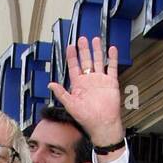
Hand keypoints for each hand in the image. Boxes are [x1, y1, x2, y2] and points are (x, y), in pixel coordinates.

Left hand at [49, 36, 123, 151]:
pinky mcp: (111, 82)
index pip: (74, 67)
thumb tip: (50, 85)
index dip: (72, 57)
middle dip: (83, 50)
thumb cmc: (86, 118)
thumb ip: (61, 94)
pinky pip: (112, 67)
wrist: (103, 124)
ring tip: (95, 39)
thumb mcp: (70, 105)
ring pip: (98, 61)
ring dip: (96, 50)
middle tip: (81, 39)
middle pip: (86, 61)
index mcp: (79, 85)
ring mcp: (100, 80)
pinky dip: (112, 58)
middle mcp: (89, 81)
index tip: (70, 47)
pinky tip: (111, 49)